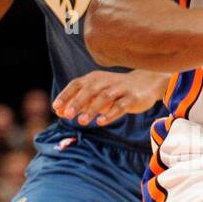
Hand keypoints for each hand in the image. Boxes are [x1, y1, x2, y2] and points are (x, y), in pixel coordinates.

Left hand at [52, 69, 166, 125]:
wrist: (146, 83)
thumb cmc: (116, 90)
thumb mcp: (97, 94)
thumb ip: (80, 102)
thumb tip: (59, 112)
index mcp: (94, 79)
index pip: (76, 84)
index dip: (66, 95)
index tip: (56, 108)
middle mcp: (105, 82)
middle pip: (89, 90)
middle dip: (77, 102)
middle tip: (67, 115)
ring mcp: (120, 89)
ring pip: (104, 98)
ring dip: (92, 109)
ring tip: (82, 122)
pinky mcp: (132, 98)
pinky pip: (120, 106)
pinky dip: (110, 114)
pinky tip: (101, 122)